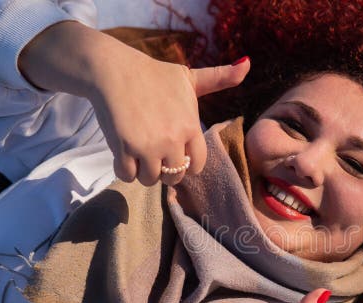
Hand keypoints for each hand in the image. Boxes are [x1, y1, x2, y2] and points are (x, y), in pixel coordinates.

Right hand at [19, 21, 249, 185]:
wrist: (113, 70)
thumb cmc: (153, 74)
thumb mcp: (189, 78)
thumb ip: (219, 78)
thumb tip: (248, 63)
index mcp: (191, 127)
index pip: (197, 165)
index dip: (185, 161)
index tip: (174, 150)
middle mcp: (173, 140)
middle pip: (175, 176)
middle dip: (165, 169)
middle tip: (153, 151)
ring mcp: (149, 146)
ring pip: (151, 179)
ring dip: (143, 171)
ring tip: (137, 150)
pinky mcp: (124, 149)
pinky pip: (127, 176)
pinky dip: (123, 169)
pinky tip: (123, 152)